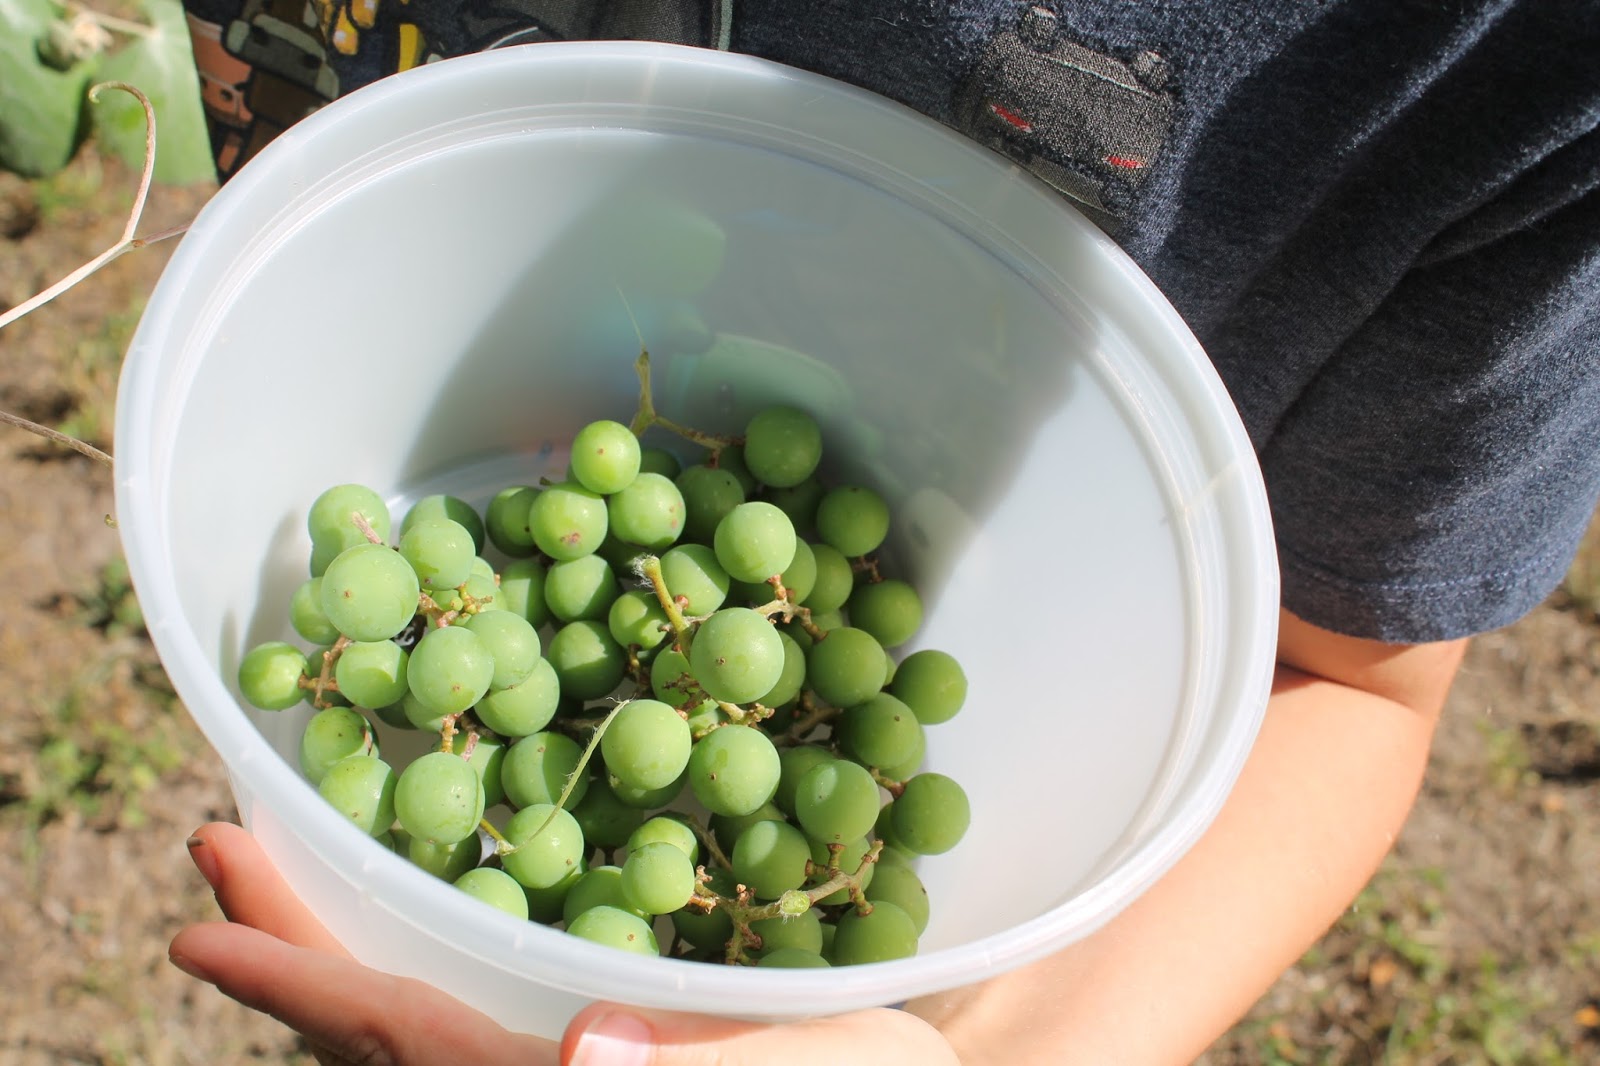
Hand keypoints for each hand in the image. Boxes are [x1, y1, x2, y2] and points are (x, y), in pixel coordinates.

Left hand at [171, 822, 958, 1065]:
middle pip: (375, 1034)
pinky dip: (402, 946)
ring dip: (331, 938)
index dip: (297, 985)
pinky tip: (402, 888)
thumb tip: (579, 1055)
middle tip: (215, 847)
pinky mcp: (592, 1047)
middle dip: (288, 944)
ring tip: (269, 860)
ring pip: (406, 1020)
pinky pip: (456, 1004)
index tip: (195, 930)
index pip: (407, 1042)